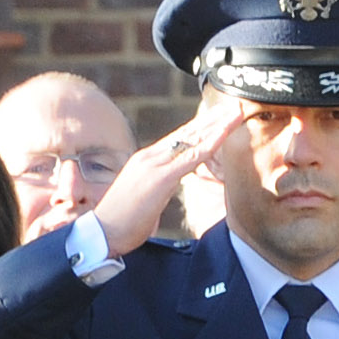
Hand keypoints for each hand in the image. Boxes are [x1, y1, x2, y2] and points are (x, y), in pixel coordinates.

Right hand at [87, 98, 248, 259]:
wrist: (101, 234)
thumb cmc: (120, 222)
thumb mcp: (143, 197)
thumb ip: (157, 187)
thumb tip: (167, 187)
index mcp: (145, 160)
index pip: (178, 138)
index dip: (200, 126)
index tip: (219, 116)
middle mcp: (150, 156)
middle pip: (187, 131)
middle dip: (213, 118)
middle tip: (234, 105)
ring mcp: (154, 165)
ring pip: (192, 139)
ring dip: (217, 124)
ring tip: (237, 111)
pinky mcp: (160, 178)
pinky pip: (191, 157)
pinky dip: (210, 143)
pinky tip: (225, 132)